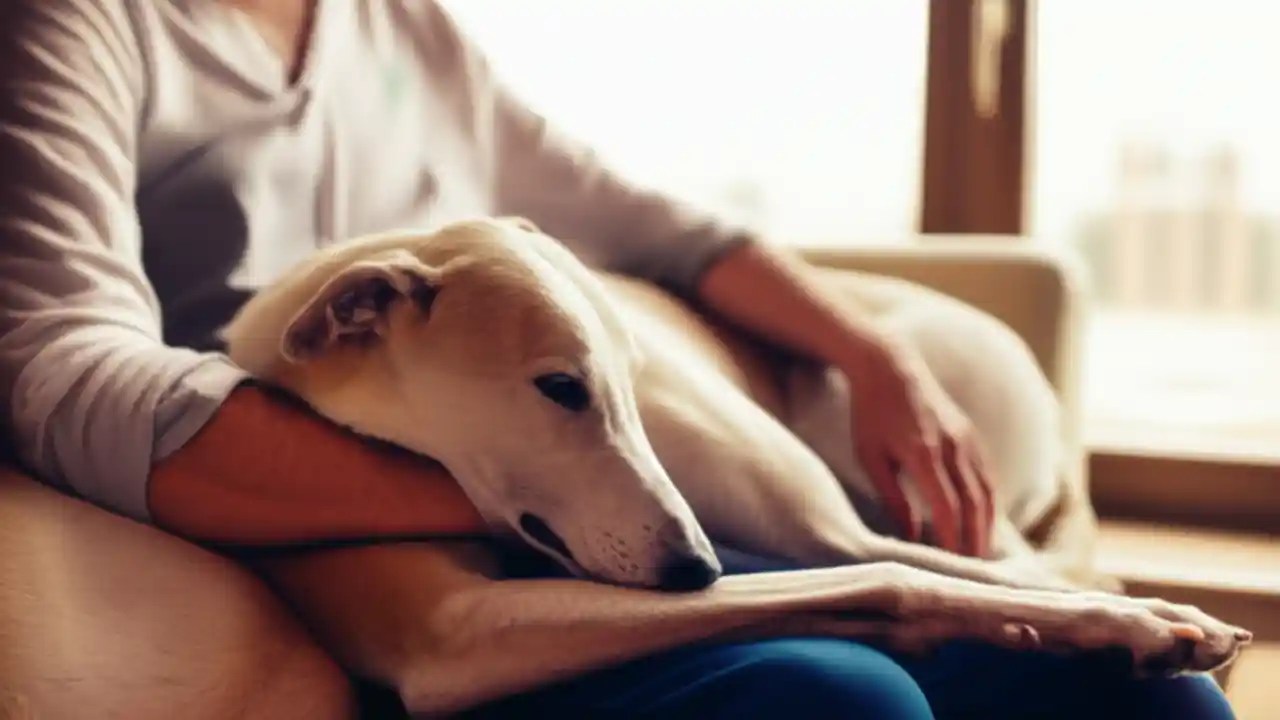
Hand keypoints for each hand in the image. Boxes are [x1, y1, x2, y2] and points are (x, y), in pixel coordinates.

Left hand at [839, 332, 994, 556]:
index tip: (953, 566)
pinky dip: (989, 500)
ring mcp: (966, 439)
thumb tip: (912, 536)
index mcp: (923, 454)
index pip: (947, 507)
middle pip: (974, 503)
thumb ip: (892, 498)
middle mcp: (952, 447)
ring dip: (987, 524)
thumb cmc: (871, 414)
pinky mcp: (970, 434)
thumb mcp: (871, 457)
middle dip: (976, 539)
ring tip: (981, 552)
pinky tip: (984, 519)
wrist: (889, 365)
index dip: (953, 538)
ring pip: (987, 490)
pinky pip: (987, 474)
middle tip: (973, 570)